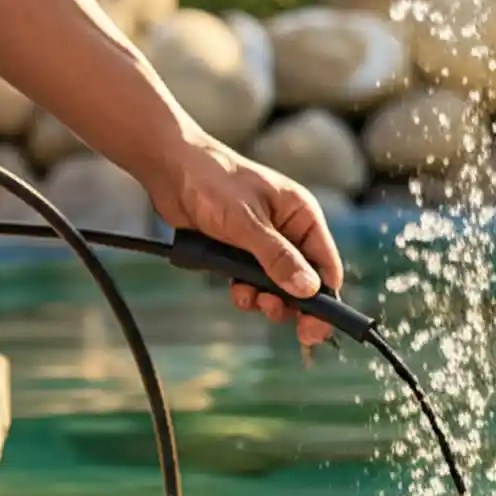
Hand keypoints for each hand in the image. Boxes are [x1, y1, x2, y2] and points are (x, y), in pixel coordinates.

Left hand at [144, 136, 344, 345]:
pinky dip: (244, 290)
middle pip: (302, 280)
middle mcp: (287, 229)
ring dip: (264, 298)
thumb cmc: (213, 182)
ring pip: (275, 285)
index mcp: (302, 215)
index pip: (326, 264)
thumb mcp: (247, 223)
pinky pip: (250, 281)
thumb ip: (277, 257)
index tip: (315, 328)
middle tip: (273, 312)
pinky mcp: (237, 250)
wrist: (170, 168)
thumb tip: (308, 290)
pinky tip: (234, 289)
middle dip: (290, 301)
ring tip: (248, 297)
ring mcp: (262, 241)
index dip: (324, 298)